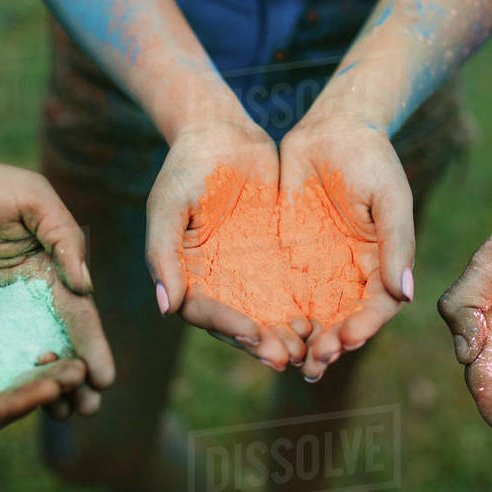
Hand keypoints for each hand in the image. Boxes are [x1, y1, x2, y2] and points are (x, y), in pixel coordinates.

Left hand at [0, 146, 114, 415]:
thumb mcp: (29, 196)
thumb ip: (62, 235)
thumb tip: (85, 285)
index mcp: (49, 270)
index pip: (77, 315)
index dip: (92, 346)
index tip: (106, 378)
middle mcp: (25, 299)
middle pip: (58, 346)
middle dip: (76, 380)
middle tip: (88, 410)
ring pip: (24, 361)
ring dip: (43, 390)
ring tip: (62, 417)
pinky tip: (7, 409)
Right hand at [145, 119, 307, 368]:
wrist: (222, 134)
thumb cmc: (185, 167)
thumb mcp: (167, 205)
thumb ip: (162, 254)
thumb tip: (166, 308)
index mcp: (190, 278)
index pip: (207, 315)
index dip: (229, 329)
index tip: (253, 337)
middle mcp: (221, 284)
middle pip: (242, 326)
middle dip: (266, 345)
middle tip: (289, 357)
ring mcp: (252, 274)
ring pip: (272, 316)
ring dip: (289, 336)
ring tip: (312, 346)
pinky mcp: (280, 260)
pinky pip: (296, 290)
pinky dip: (310, 308)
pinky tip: (328, 318)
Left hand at [280, 116, 414, 381]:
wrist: (331, 129)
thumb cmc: (371, 158)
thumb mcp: (390, 197)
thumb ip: (396, 243)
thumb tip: (405, 293)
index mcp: (381, 263)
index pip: (376, 308)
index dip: (364, 328)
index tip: (347, 340)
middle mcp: (352, 273)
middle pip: (343, 321)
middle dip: (330, 345)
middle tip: (314, 362)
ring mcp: (320, 268)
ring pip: (312, 316)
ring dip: (302, 340)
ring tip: (286, 359)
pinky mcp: (290, 259)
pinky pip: (283, 294)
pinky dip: (276, 317)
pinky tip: (261, 331)